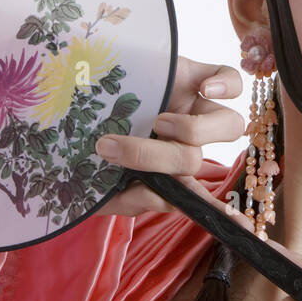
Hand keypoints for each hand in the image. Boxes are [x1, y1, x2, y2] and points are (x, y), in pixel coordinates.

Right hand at [93, 55, 252, 229]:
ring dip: (192, 130)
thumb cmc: (80, 141)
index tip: (238, 225)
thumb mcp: (98, 180)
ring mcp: (193, 107)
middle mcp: (184, 141)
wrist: (63, 91)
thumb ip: (129, 199)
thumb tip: (163, 199)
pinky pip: (232, 79)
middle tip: (118, 147)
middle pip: (196, 159)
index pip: (201, 197)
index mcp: (167, 171)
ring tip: (158, 122)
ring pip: (227, 125)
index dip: (222, 212)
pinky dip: (227, 86)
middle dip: (159, 159)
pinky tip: (206, 89)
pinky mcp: (194, 75)